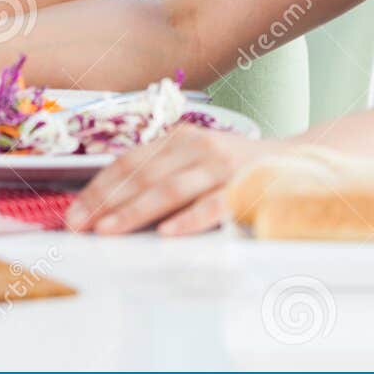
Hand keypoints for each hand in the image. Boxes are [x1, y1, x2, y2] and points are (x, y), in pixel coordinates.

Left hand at [65, 126, 285, 235]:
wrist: (299, 163)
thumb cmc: (236, 170)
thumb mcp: (195, 161)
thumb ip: (161, 175)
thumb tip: (109, 206)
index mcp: (179, 140)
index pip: (129, 162)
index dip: (98, 188)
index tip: (73, 213)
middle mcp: (197, 146)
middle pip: (143, 176)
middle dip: (106, 203)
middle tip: (79, 226)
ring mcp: (222, 166)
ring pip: (171, 189)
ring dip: (136, 211)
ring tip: (109, 230)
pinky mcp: (245, 187)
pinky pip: (213, 205)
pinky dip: (189, 219)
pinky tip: (168, 233)